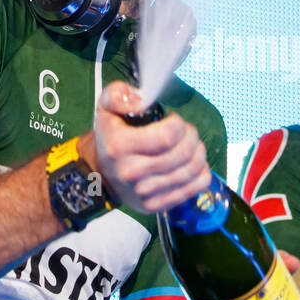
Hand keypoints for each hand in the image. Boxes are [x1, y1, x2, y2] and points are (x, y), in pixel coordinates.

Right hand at [92, 82, 210, 211]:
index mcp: (119, 146)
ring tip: (191, 145)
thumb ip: (120, 95)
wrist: (98, 174)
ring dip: (199, 152)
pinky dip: (201, 173)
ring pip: (192, 170)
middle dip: (192, 136)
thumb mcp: (105, 107)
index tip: (173, 121)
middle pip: (183, 153)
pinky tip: (193, 164)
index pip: (168, 136)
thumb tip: (140, 100)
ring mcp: (144, 192)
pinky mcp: (155, 205)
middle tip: (186, 132)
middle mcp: (131, 172)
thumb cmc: (109, 138)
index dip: (179, 124)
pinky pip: (194, 188)